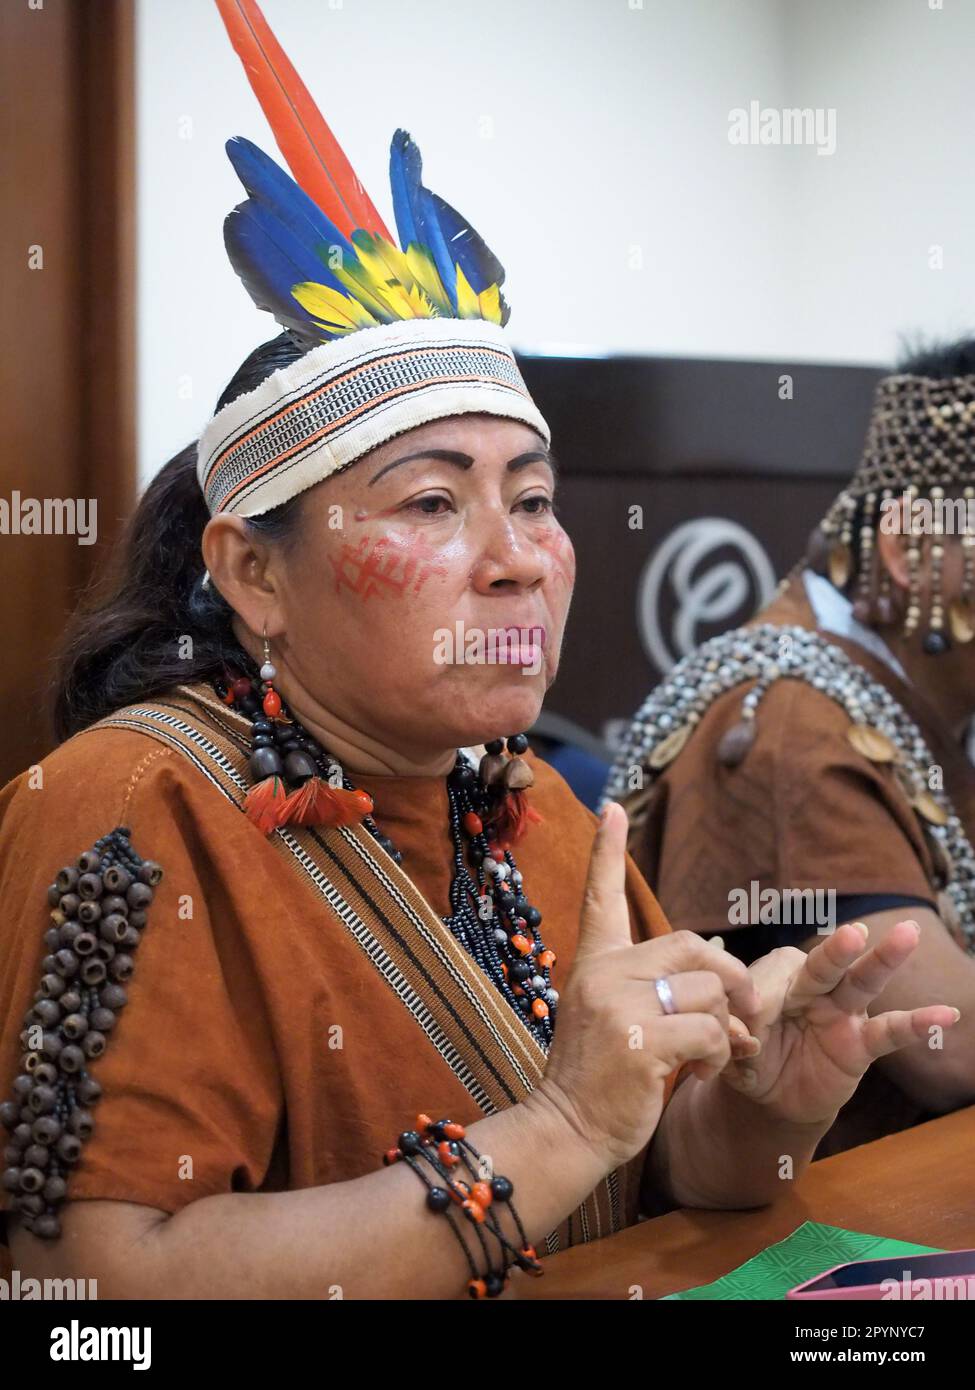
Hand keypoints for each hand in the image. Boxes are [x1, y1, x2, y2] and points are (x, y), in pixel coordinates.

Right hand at [536, 802, 761, 1170]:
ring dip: (728, 1028)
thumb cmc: (598, 1075)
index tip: (611, 809)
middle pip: (694, 946)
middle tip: (745, 1012)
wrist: (568, 1128)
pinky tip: (702, 1071)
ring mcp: (620, 1007)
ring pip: (710, 993)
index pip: (600, 896)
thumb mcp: (612, 1015)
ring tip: (714, 1054)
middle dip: (732, 979)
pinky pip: (711, 1032)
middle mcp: (604, 975)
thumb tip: (724, 964)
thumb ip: (654, 985)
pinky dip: (721, 1054)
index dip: (607, 852)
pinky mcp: (643, 1043)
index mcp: (594, 963)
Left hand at [715, 920, 961, 1124]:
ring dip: (884, 960)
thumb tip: (746, 1039)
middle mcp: (811, 986)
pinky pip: (891, 1030)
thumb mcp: (733, 1049)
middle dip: (837, 950)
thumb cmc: (750, 1057)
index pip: (769, 980)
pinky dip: (918, 1023)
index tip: (746, 1024)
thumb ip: (737, 1039)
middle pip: (825, 964)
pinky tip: (947, 1014)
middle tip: (853, 933)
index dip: (757, 999)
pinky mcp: (860, 1041)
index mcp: (773, 978)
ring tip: (909, 933)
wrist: (772, 1095)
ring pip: (862, 981)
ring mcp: (840, 1011)